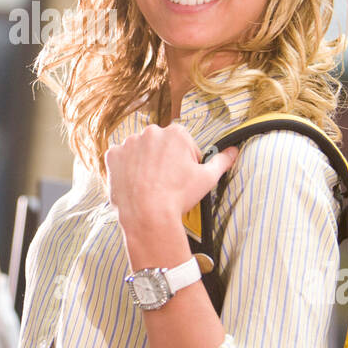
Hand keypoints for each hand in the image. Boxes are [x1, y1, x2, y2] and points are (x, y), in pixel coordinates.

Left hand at [105, 123, 237, 239]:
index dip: (185, 163)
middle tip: (166, 183)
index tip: (182, 178)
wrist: (148, 215)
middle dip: (163, 160)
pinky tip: (133, 183)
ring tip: (149, 185)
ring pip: (139, 151)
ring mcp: (129, 142)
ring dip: (143, 163)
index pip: (183, 144)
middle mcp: (151, 132)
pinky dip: (125, 169)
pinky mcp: (113, 155)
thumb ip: (221, 161)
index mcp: (176, 133)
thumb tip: (234, 151)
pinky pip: (120, 159)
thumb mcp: (207, 178)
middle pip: (160, 145)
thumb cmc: (179, 196)